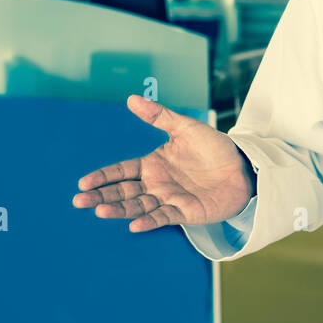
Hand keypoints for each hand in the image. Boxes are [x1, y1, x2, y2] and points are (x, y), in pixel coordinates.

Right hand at [73, 95, 255, 232]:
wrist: (242, 166)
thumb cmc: (214, 148)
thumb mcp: (185, 127)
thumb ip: (158, 116)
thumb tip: (131, 98)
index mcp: (153, 164)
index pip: (121, 171)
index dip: (103, 176)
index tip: (83, 182)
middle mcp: (157, 184)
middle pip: (123, 192)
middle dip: (101, 197)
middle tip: (79, 201)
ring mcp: (169, 199)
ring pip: (138, 206)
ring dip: (119, 210)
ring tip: (100, 211)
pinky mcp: (185, 212)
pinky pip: (164, 217)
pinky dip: (149, 221)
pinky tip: (134, 224)